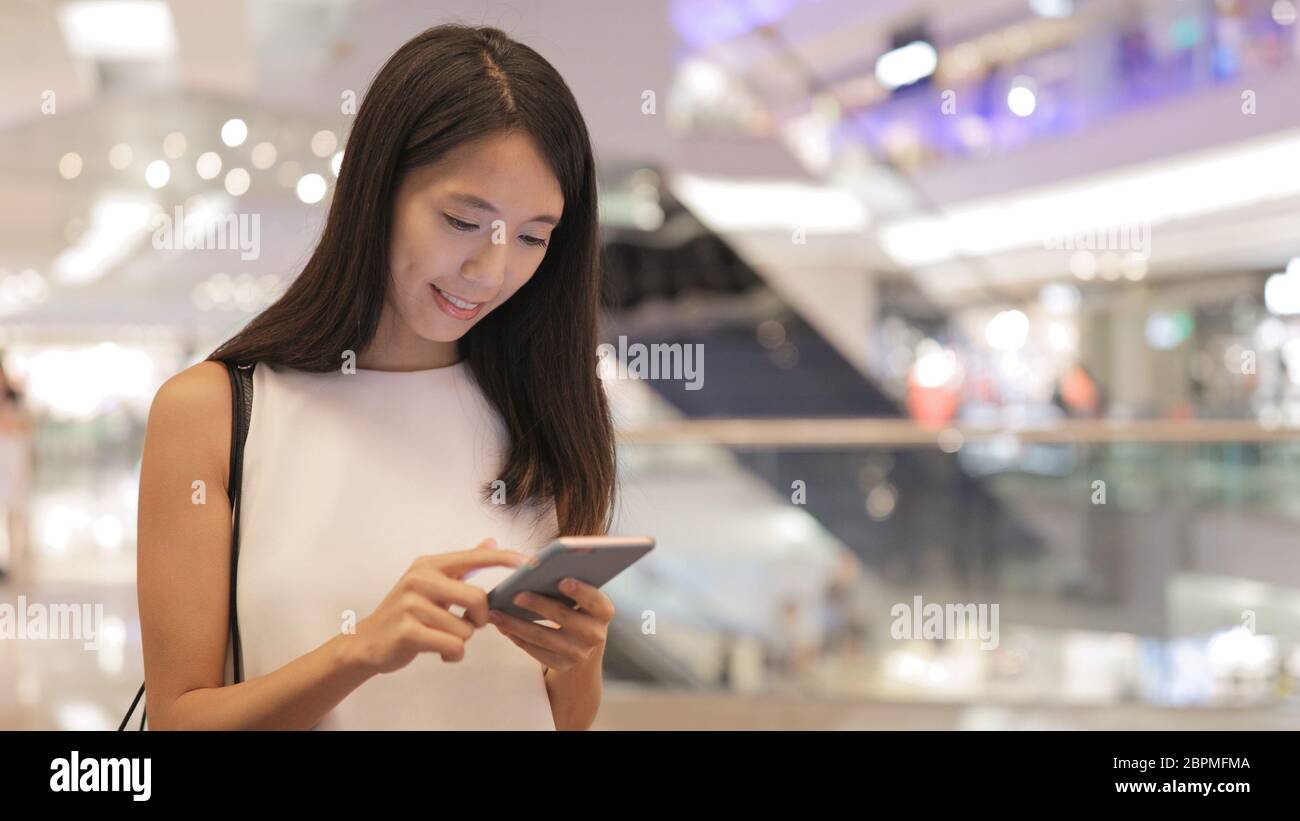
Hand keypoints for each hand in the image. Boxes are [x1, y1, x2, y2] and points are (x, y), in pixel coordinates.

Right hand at [349, 538, 527, 674]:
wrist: (367, 641)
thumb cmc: (407, 613)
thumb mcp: (432, 583)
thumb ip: (463, 565)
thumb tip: (491, 541)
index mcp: (429, 565)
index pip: (474, 557)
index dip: (503, 559)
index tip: (529, 561)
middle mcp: (420, 579)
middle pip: (477, 598)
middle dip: (481, 618)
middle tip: (469, 624)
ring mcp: (411, 605)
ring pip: (466, 629)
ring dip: (461, 640)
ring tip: (441, 637)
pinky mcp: (408, 631)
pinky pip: (453, 647)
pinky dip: (453, 655)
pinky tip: (439, 652)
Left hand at [487, 578, 614, 672]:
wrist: (584, 645)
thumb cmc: (578, 609)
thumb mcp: (583, 598)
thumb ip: (569, 582)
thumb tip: (536, 566)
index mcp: (604, 611)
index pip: (595, 600)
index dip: (580, 591)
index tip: (562, 580)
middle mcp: (595, 634)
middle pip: (564, 617)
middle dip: (539, 605)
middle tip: (516, 595)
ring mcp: (579, 653)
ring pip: (543, 637)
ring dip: (516, 624)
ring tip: (496, 612)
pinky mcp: (562, 665)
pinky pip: (535, 651)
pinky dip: (517, 637)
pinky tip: (502, 626)